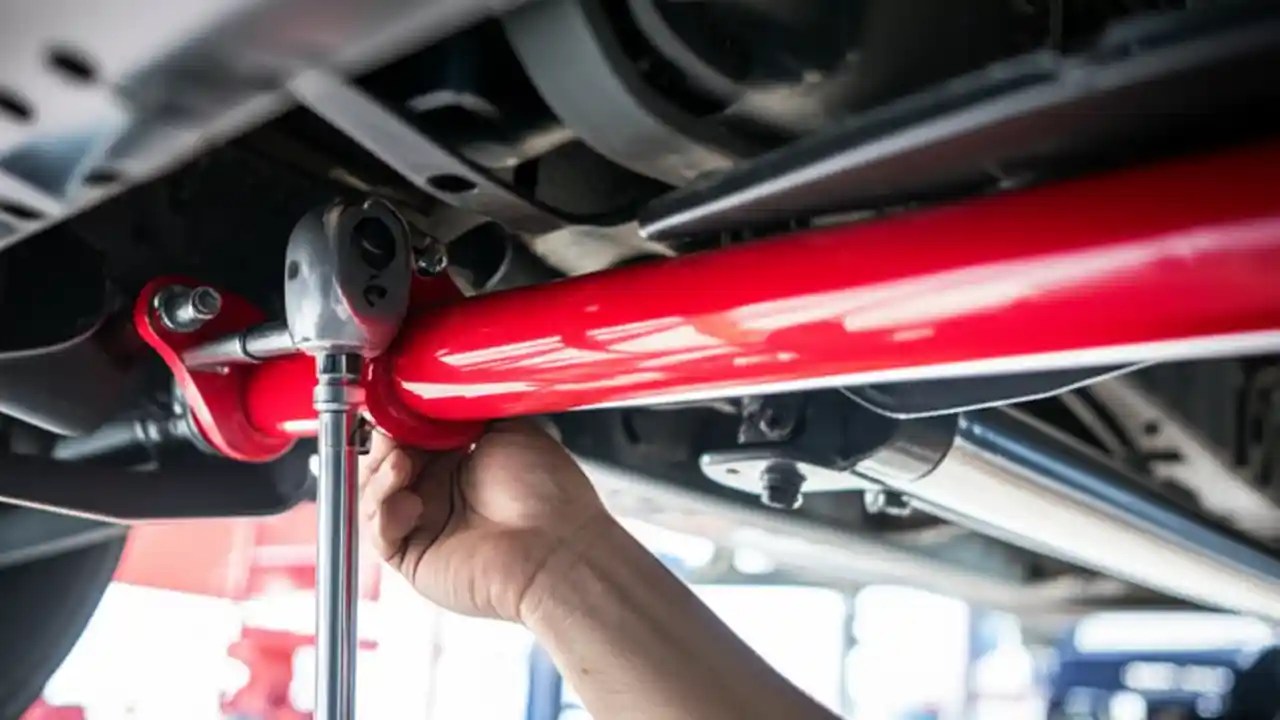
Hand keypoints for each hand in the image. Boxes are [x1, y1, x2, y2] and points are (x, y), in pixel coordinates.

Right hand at [357, 420, 610, 622]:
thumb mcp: (508, 429)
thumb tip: (437, 385)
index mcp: (460, 459)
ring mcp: (424, 523)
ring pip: (375, 494)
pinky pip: (379, 532)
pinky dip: (384, 511)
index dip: (398, 418)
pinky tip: (409, 500)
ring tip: (401, 460)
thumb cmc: (548, 494)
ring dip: (380, 473)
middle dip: (384, 442)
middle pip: (385, 460)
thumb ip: (466, 409)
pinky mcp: (414, 556)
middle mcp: (439, 490)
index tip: (393, 400)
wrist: (559, 548)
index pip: (410, 433)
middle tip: (391, 429)